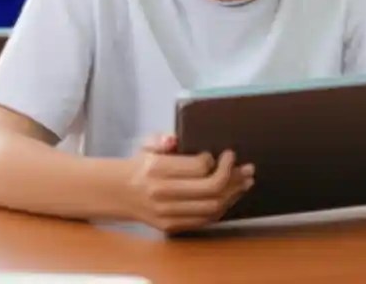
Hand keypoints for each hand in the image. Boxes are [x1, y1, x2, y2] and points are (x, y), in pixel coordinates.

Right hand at [125, 134, 253, 233]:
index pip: (199, 167)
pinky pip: (205, 220)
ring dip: (234, 193)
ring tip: (245, 181)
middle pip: (211, 188)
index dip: (216, 161)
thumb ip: (160, 139)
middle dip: (234, 177)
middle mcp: (162, 193)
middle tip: (246, 167)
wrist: (120, 193)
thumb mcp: (147, 146)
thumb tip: (172, 140)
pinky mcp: (170, 226)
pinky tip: (231, 195)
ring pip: (212, 206)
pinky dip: (223, 207)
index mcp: (157, 169)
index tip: (222, 154)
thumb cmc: (142, 165)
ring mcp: (166, 213)